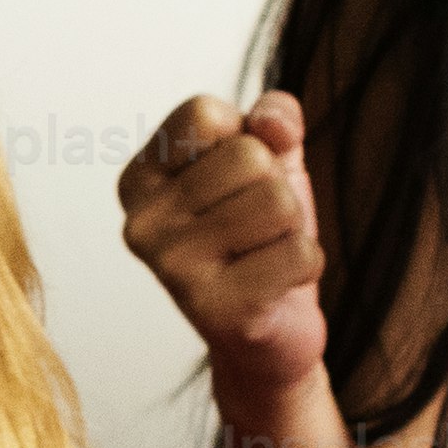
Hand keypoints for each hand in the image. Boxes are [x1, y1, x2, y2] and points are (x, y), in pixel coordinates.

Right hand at [117, 91, 327, 396]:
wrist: (266, 334)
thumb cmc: (259, 239)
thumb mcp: (269, 162)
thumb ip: (272, 119)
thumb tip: (273, 122)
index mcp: (140, 179)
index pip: (204, 113)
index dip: (245, 139)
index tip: (234, 182)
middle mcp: (140, 223)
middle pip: (249, 156)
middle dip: (276, 188)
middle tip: (256, 230)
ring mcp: (170, 269)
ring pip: (277, 201)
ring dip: (292, 228)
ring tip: (264, 254)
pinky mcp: (212, 309)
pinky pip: (298, 253)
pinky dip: (306, 265)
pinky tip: (276, 285)